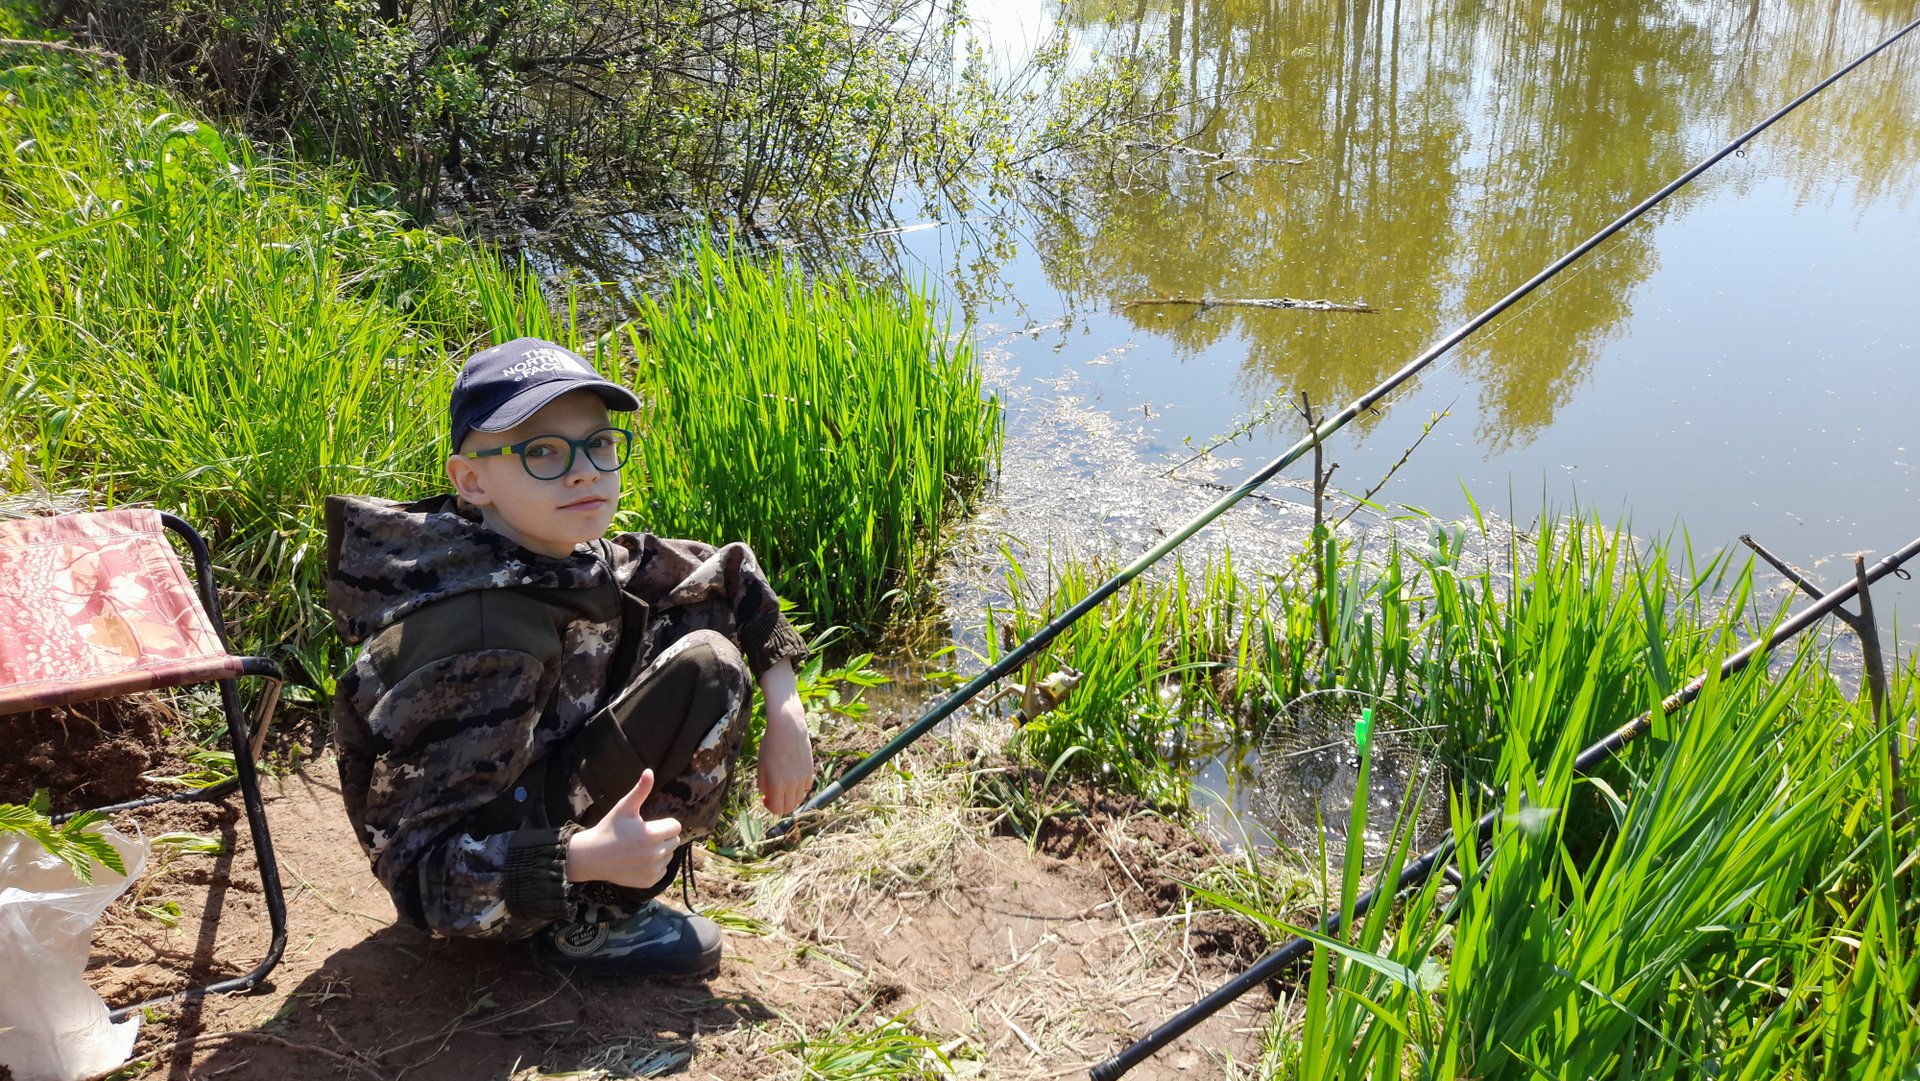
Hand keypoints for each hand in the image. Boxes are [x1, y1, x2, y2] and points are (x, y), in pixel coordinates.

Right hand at [563, 769, 681, 888]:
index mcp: (652, 834)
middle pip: (674, 841)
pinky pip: (662, 871)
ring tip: (640, 849)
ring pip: (669, 856)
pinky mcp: (649, 881)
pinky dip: (654, 866)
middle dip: (663, 837)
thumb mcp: (624, 808)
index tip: (650, 825)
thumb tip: (649, 771)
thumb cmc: (609, 829)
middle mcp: (655, 854)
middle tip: (644, 837)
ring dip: (660, 852)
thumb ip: (640, 791)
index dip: (664, 824)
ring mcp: (652, 869)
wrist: (591, 857)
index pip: (675, 826)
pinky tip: (639, 861)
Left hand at [756, 662, 813, 814]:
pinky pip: (807, 788)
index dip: (770, 807)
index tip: (766, 798)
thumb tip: (768, 796)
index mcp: (777, 784)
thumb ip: (763, 785)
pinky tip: (793, 778)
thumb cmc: (770, 745)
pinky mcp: (810, 771)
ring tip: (783, 786)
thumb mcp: (761, 767)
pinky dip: (800, 788)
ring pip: (799, 799)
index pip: (777, 809)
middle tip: (774, 795)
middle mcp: (792, 784)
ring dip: (790, 797)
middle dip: (780, 804)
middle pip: (789, 807)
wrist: (788, 728)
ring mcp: (803, 778)